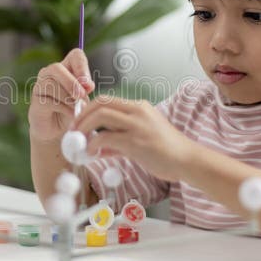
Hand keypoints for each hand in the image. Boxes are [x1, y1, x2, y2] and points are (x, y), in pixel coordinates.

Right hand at [28, 49, 94, 143]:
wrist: (58, 132)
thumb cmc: (71, 110)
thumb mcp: (82, 99)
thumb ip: (85, 89)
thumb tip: (88, 85)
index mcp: (66, 68)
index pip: (75, 56)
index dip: (82, 67)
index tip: (89, 85)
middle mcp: (50, 73)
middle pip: (57, 67)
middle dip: (71, 82)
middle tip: (82, 96)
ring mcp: (40, 86)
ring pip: (51, 85)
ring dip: (68, 98)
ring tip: (77, 109)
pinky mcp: (35, 102)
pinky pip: (48, 101)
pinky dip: (63, 108)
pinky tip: (70, 114)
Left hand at [72, 95, 192, 181]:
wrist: (187, 160)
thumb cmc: (167, 152)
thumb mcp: (142, 140)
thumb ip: (119, 142)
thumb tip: (99, 148)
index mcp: (139, 107)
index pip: (106, 100)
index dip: (88, 109)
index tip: (78, 123)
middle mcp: (138, 111)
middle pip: (100, 103)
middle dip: (82, 116)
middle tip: (73, 131)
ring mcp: (137, 125)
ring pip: (101, 115)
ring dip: (84, 127)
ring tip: (78, 142)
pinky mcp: (136, 141)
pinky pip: (106, 137)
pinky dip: (93, 144)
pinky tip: (91, 153)